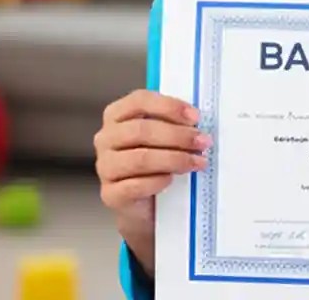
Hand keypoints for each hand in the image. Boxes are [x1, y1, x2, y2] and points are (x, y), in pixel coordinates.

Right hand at [94, 90, 211, 276]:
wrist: (145, 207)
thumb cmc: (155, 164)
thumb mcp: (163, 138)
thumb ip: (173, 124)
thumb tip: (197, 123)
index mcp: (116, 116)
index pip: (139, 101)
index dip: (169, 106)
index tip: (195, 117)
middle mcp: (105, 138)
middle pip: (141, 130)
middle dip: (177, 135)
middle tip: (203, 142)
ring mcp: (105, 167)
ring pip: (141, 158)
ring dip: (174, 159)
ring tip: (197, 162)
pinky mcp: (110, 194)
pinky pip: (135, 185)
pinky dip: (158, 181)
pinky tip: (172, 180)